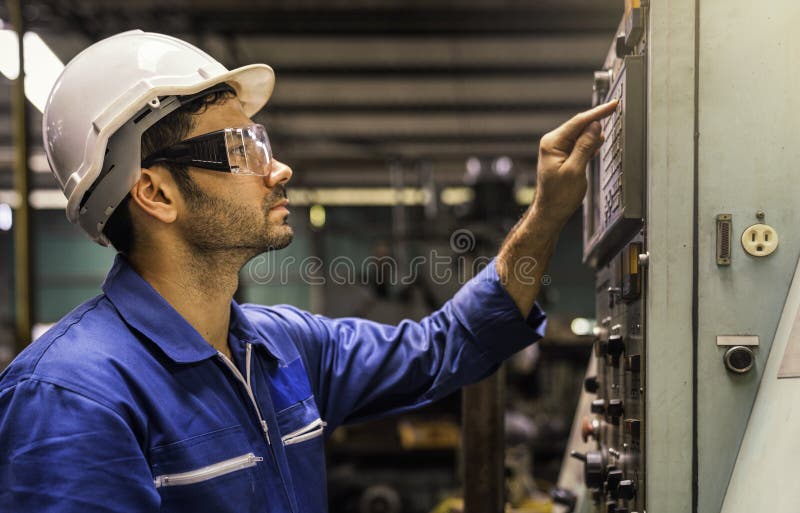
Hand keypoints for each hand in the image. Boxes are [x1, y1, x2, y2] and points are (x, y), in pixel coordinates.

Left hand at [533, 100, 618, 224]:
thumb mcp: (575, 170)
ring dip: (593, 140)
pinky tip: (593, 152)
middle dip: (596, 127)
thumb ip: (585, 146)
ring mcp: (557, 148)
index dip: (598, 112)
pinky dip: (589, 146)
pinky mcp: (563, 155)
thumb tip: (595, 126)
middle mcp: (553, 142)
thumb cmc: (559, 195)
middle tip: (609, 128)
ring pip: (582, 135)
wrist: (552, 210)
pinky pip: (580, 144)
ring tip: (594, 153)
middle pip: (580, 126)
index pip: (578, 121)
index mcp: (552, 143)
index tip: (613, 105)